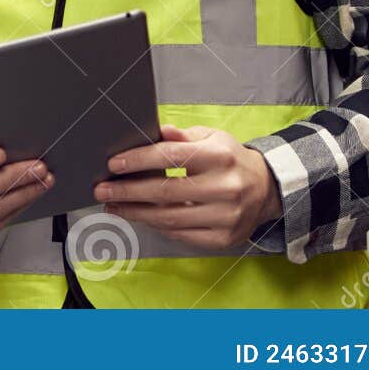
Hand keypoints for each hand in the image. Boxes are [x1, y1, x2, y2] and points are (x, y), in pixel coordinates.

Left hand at [93, 125, 281, 249]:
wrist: (266, 189)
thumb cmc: (230, 160)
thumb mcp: (212, 138)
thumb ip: (183, 136)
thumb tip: (157, 130)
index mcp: (220, 156)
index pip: (171, 157)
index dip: (139, 161)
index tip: (113, 165)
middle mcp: (225, 187)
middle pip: (165, 192)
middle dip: (128, 191)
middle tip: (102, 189)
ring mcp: (225, 216)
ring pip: (169, 218)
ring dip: (136, 212)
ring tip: (114, 205)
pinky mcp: (223, 238)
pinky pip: (180, 234)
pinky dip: (157, 225)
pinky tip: (140, 216)